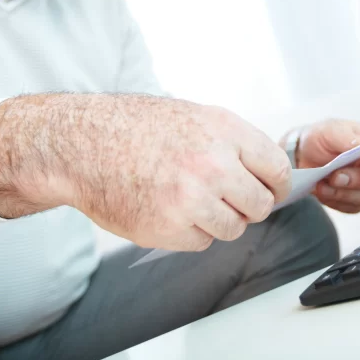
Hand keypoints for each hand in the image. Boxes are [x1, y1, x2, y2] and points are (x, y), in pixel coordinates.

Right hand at [0, 93, 290, 251]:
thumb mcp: (195, 117)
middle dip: (248, 206)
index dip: (276, 186)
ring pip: (233, 228)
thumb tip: (269, 175)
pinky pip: (202, 242)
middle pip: (260, 205)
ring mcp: (191, 199)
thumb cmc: (136, 128)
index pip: (277, 170)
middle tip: (227, 198)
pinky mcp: (169, 228)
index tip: (270, 191)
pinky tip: (167, 209)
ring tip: (189, 200)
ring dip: (217, 221)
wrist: (83, 144)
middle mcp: (213, 165)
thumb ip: (235, 145)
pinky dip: (190, 232)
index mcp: (224, 132)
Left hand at [293, 119, 359, 213]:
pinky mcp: (355, 200)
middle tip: (334, 176)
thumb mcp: (331, 130)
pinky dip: (337, 202)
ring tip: (322, 185)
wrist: (301, 154)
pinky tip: (322, 192)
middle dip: (356, 181)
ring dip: (344, 194)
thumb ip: (348, 137)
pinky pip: (352, 207)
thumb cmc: (320, 137)